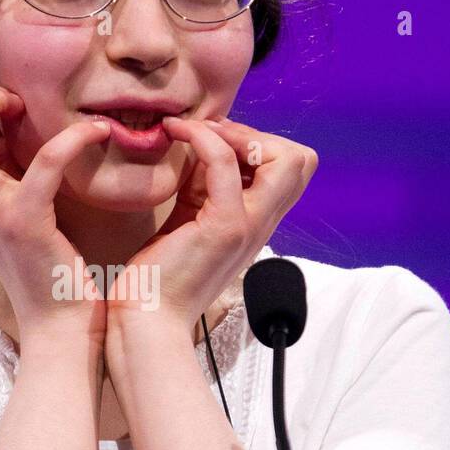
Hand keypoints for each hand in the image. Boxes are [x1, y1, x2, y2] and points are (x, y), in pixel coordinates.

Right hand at [0, 79, 112, 345]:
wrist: (61, 329)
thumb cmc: (50, 273)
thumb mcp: (17, 217)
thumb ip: (8, 179)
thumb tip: (15, 133)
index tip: (8, 111)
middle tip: (14, 106)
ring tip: (30, 114)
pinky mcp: (28, 224)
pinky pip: (42, 164)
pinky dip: (71, 139)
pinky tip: (97, 133)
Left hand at [105, 115, 317, 338]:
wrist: (147, 317)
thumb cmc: (160, 274)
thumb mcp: (190, 217)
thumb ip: (206, 184)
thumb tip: (207, 143)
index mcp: (257, 223)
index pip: (291, 169)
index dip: (259, 143)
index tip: (215, 140)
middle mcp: (262, 225)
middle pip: (301, 160)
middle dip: (256, 134)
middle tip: (211, 135)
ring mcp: (249, 226)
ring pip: (285, 158)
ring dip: (235, 132)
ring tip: (193, 133)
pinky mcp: (224, 227)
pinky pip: (225, 162)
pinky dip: (202, 138)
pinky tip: (175, 134)